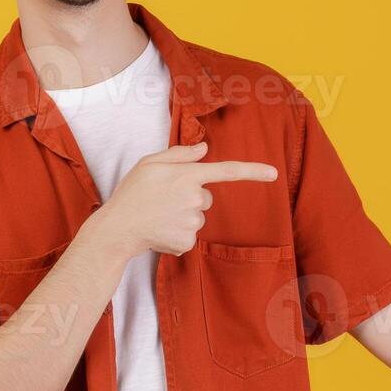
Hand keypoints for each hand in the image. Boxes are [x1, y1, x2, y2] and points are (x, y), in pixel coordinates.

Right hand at [89, 141, 277, 257]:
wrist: (117, 228)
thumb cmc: (132, 192)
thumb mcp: (150, 163)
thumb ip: (180, 154)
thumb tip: (205, 148)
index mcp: (188, 175)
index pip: (227, 171)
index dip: (253, 171)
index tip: (274, 173)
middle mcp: (195, 197)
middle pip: (206, 197)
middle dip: (190, 197)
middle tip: (163, 200)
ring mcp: (193, 221)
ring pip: (198, 216)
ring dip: (182, 216)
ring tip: (158, 215)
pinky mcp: (187, 241)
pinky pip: (190, 236)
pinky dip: (177, 234)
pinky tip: (160, 230)